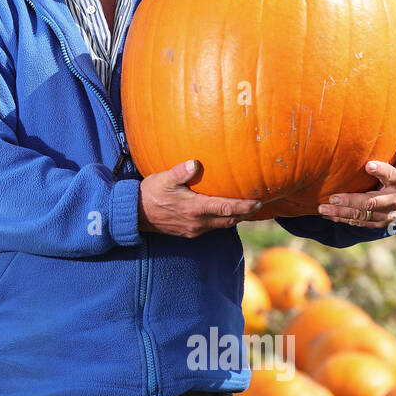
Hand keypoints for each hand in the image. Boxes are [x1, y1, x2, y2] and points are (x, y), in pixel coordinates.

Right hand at [138, 159, 263, 237]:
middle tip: (260, 205)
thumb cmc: (149, 193)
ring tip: (247, 209)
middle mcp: (198, 222)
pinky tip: (224, 212)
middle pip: (229, 220)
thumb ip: (181, 172)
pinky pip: (211, 227)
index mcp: (195, 208)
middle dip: (245, 213)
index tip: (258, 202)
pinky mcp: (189, 232)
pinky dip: (222, 220)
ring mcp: (194, 229)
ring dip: (235, 218)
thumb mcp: (163, 178)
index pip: (226, 208)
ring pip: (222, 225)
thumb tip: (195, 163)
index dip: (244, 206)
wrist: (135, 214)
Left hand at [316, 139, 395, 229]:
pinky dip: (343, 219)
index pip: (391, 176)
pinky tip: (327, 215)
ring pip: (362, 215)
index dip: (381, 171)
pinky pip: (359, 222)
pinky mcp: (377, 222)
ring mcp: (385, 214)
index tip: (368, 165)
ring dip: (341, 212)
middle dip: (351, 201)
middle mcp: (393, 200)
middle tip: (333, 198)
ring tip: (322, 208)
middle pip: (371, 202)